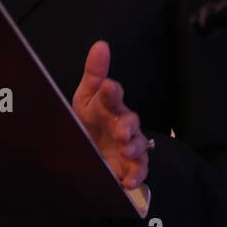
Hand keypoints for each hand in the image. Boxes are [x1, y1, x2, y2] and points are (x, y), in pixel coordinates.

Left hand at [72, 40, 149, 190]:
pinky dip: (135, 176)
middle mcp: (123, 124)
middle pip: (131, 121)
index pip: (113, 95)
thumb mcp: (87, 97)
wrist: (93, 149)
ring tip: (126, 150)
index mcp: (109, 105)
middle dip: (128, 126)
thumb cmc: (92, 119)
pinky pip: (139, 170)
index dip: (112, 91)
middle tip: (121, 130)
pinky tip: (127, 181)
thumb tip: (101, 45)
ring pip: (138, 145)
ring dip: (134, 147)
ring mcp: (129, 145)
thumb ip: (94, 73)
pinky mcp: (130, 166)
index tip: (110, 88)